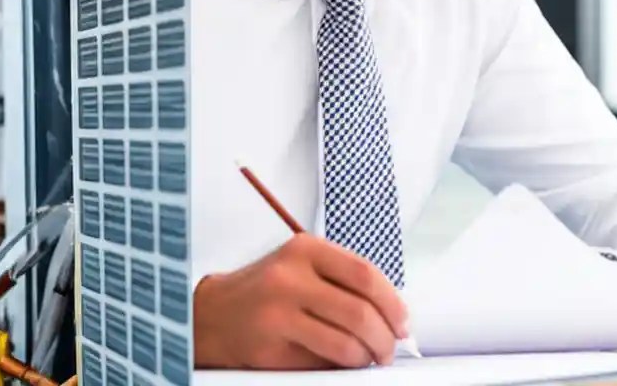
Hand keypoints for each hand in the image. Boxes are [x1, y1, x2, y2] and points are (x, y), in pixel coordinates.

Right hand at [193, 234, 408, 369]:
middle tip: (389, 349)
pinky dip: (342, 367)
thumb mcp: (300, 267)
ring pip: (346, 343)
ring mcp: (278, 311)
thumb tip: (392, 313)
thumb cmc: (265, 292)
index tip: (402, 322)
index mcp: (304, 249)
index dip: (393, 303)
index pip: (365, 275)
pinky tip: (342, 363)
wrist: (213, 314)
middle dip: (385, 338)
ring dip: (367, 357)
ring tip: (369, 359)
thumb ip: (341, 281)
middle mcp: (290, 276)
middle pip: (360, 312)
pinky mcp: (271, 345)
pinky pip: (322, 362)